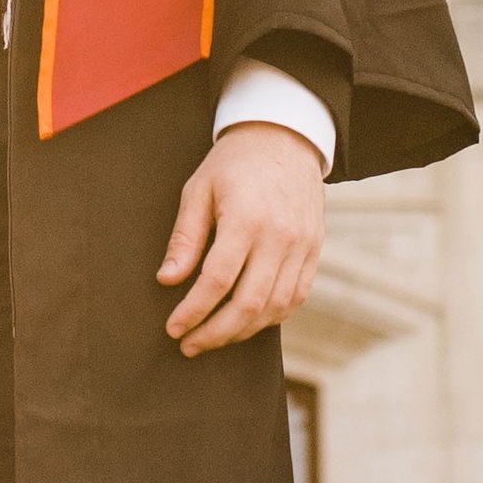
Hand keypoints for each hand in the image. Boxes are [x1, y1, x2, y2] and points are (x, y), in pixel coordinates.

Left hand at [158, 122, 324, 358]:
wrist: (285, 137)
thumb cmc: (234, 163)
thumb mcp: (199, 190)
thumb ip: (185, 237)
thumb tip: (168, 279)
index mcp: (246, 219)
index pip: (216, 281)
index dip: (193, 311)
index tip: (174, 328)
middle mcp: (280, 237)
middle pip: (248, 304)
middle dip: (216, 333)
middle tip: (190, 345)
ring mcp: (302, 246)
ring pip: (274, 308)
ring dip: (242, 331)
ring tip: (214, 337)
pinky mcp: (314, 251)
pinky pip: (295, 298)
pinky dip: (271, 317)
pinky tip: (247, 322)